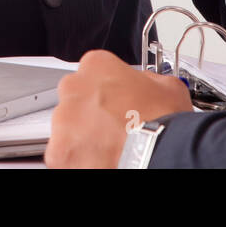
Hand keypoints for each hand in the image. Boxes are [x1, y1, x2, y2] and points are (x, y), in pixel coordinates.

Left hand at [44, 50, 192, 168]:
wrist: (158, 152)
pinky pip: (63, 156)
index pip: (93, 73)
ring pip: (67, 129)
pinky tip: (100, 161)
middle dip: (91, 115)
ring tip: (110, 149)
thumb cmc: (163, 121)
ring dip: (84, 138)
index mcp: (96, 65)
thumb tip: (147, 85)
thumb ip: (146, 80)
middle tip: (113, 130)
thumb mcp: (166, 86)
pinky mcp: (59, 151)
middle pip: (76, 101)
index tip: (115, 105)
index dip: (106, 92)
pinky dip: (78, 160)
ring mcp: (64, 120)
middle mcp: (74, 88)